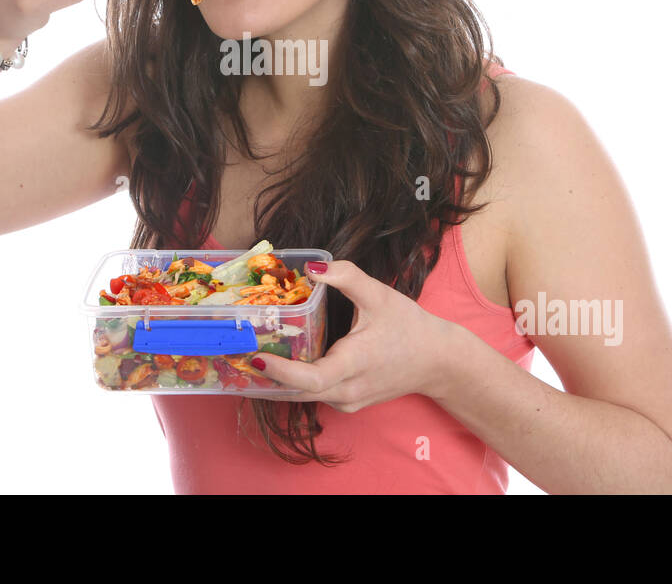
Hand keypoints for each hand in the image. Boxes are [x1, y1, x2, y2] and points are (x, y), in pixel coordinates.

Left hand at [253, 259, 461, 412]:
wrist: (438, 362)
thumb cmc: (409, 327)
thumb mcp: (380, 295)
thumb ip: (346, 276)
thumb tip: (312, 267)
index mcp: (356, 364)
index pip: (312, 378)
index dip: (282, 371)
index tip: (256, 357)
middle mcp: (349, 390)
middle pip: (297, 391)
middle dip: (264, 376)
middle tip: (234, 355)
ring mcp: (348, 402)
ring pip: (303, 396)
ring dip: (275, 382)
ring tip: (245, 360)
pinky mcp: (349, 404)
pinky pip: (313, 396)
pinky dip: (293, 384)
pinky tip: (276, 366)